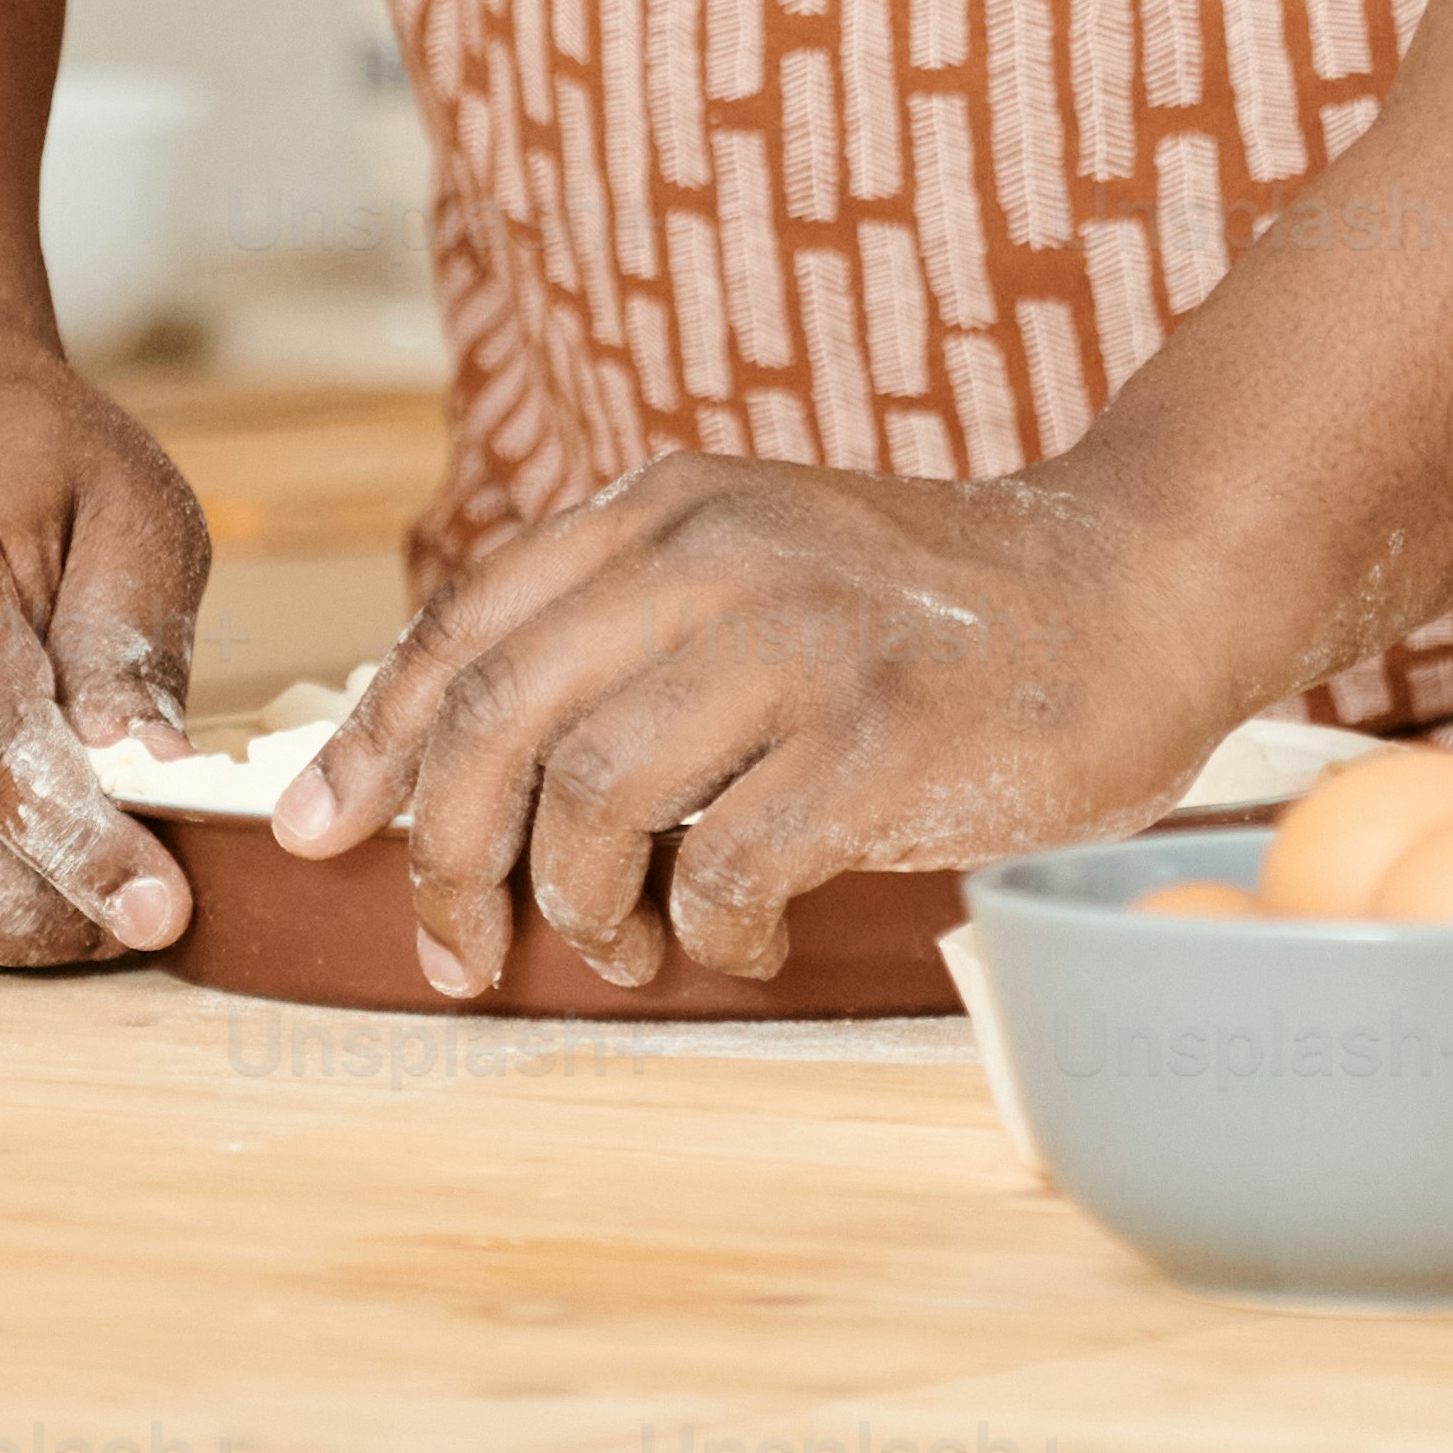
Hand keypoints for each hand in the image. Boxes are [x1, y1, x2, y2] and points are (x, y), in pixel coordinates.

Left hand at [281, 449, 1269, 993]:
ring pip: (591, 801)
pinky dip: (708, 934)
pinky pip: (723, 870)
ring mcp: (800, 642)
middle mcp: (718, 553)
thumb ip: (631, 622)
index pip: (466, 623)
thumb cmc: (938, 608)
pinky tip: (748, 937)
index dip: (372, 739)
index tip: (313, 830)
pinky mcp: (875, 740)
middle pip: (498, 718)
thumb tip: (460, 760)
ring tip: (619, 946)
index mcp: (672, 505)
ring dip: (578, 907)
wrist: (1140, 585)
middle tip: (453, 943)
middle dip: (442, 854)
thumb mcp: (764, 559)